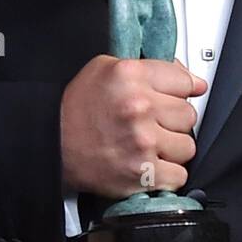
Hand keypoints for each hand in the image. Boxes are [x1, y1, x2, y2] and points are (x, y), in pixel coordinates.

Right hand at [61, 55, 205, 200]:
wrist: (52, 143)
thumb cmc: (76, 108)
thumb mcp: (105, 68)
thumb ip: (148, 66)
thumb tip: (189, 79)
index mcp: (132, 76)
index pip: (185, 81)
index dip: (181, 90)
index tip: (177, 97)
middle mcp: (140, 107)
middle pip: (188, 114)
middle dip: (174, 119)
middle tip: (155, 122)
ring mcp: (143, 142)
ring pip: (187, 146)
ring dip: (173, 148)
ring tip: (151, 144)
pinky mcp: (142, 173)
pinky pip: (179, 175)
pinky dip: (168, 174)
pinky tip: (151, 164)